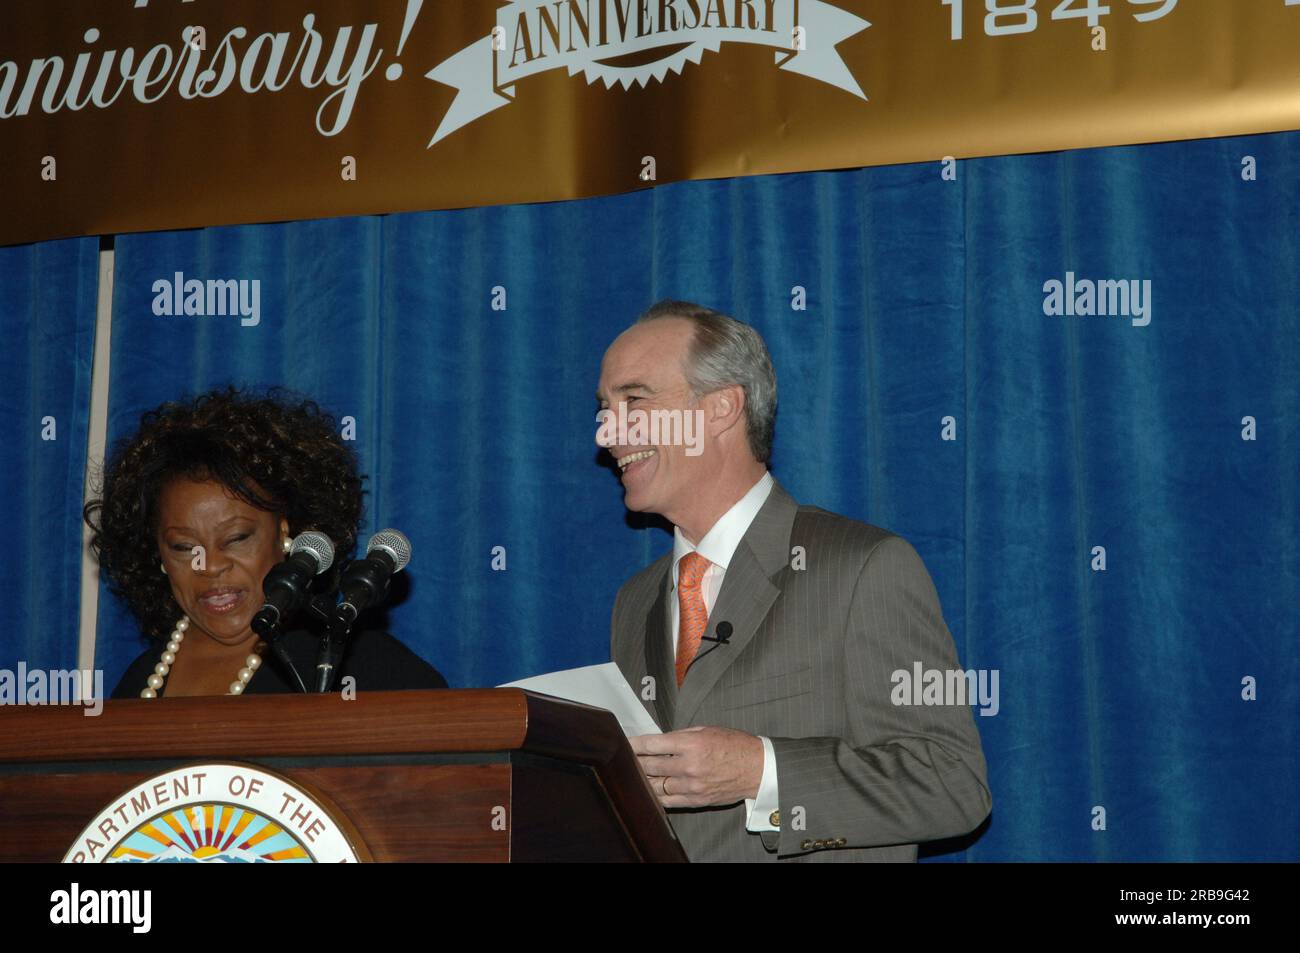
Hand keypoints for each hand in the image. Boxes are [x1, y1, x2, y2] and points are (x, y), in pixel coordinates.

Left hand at [629, 727, 763, 807]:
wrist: (758, 769)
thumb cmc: (735, 745)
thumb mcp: (707, 730)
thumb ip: (681, 736)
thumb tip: (659, 741)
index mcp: (691, 744)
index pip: (653, 745)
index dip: (634, 744)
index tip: (625, 743)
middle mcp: (689, 766)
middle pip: (650, 765)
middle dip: (635, 761)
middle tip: (625, 758)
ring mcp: (692, 786)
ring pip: (656, 785)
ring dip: (643, 779)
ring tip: (635, 773)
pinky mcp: (697, 800)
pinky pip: (668, 800)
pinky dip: (656, 795)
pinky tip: (649, 789)